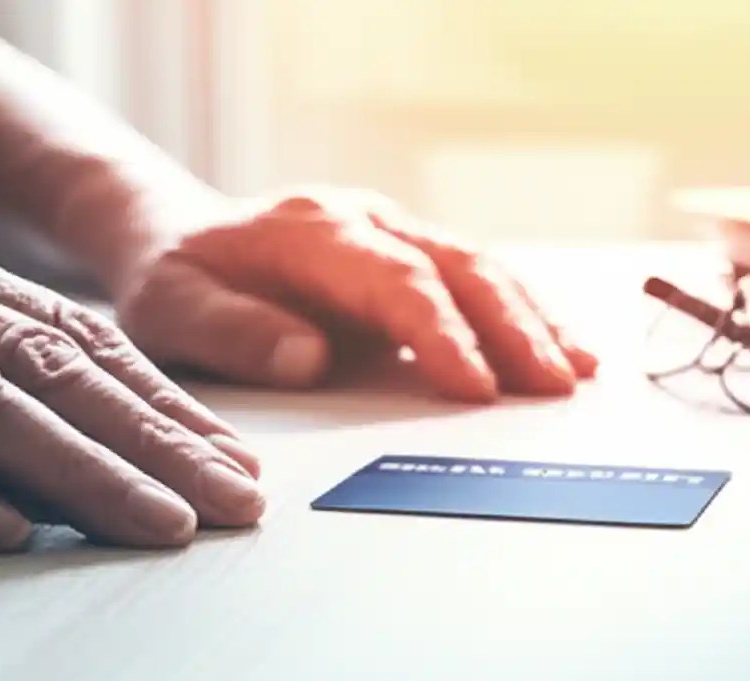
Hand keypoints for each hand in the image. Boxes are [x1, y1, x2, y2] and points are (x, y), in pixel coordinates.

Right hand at [0, 231, 262, 552]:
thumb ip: (8, 369)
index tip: (239, 462)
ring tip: (169, 525)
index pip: (86, 345)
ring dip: (86, 469)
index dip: (167, 406)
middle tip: (237, 503)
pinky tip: (14, 531)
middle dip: (158, 445)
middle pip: (62, 372)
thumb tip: (118, 457)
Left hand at [113, 187, 597, 399]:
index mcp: (315, 232)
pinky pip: (480, 280)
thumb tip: (311, 358)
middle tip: (555, 385)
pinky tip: (560, 349)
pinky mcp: (414, 258)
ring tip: (577, 371)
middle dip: (514, 327)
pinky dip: (524, 314)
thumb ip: (234, 332)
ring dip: (534, 319)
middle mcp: (368, 222)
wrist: (182, 235)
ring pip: (484, 267)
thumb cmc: (179, 277)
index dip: (442, 333)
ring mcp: (398, 234)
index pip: (397, 280)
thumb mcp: (172, 307)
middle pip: (461, 265)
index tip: (476, 388)